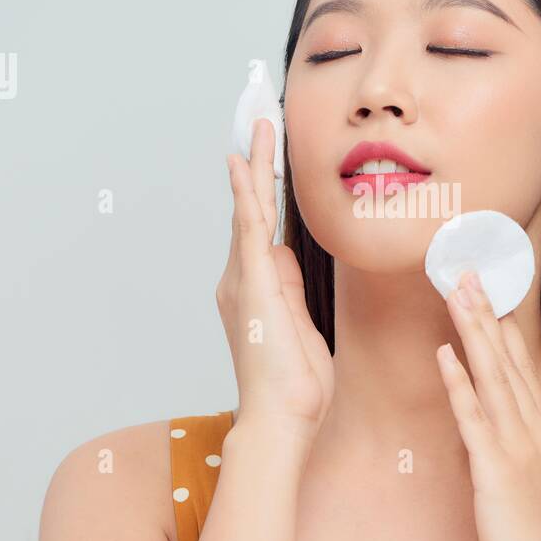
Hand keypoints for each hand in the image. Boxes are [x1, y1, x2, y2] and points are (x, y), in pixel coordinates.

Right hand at [218, 119, 332, 444]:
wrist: (281, 420)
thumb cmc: (294, 386)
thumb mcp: (299, 326)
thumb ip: (288, 288)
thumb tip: (283, 254)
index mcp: (255, 288)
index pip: (260, 226)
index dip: (264, 188)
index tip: (269, 155)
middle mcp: (240, 279)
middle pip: (249, 208)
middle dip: (256, 164)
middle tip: (260, 120)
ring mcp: (243, 280)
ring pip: (248, 209)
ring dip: (254, 165)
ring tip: (260, 125)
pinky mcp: (252, 285)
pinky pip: (248, 228)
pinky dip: (245, 193)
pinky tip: (242, 164)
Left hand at [435, 271, 540, 540]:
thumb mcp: (527, 485)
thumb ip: (510, 449)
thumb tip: (486, 426)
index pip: (522, 366)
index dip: (503, 325)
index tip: (489, 289)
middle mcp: (536, 431)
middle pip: (507, 359)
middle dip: (486, 311)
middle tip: (466, 269)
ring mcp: (519, 449)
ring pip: (492, 376)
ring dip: (473, 330)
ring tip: (455, 290)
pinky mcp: (498, 472)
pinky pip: (474, 419)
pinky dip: (460, 383)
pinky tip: (445, 355)